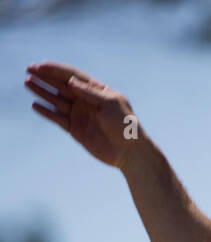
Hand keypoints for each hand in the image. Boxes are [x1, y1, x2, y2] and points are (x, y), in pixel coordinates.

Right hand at [24, 62, 138, 168]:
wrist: (130, 152)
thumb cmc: (124, 125)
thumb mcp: (109, 104)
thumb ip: (89, 92)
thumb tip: (70, 82)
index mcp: (95, 90)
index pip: (72, 76)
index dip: (56, 70)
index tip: (42, 65)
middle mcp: (85, 100)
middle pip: (61, 85)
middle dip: (45, 77)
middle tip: (29, 69)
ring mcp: (80, 115)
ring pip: (56, 100)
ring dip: (42, 92)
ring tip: (28, 83)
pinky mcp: (76, 130)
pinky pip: (58, 119)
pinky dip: (47, 113)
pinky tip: (36, 105)